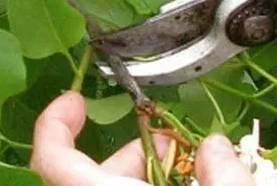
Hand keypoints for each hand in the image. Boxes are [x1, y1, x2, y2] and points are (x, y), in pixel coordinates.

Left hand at [30, 91, 255, 185]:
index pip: (52, 160)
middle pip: (92, 173)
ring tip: (191, 166)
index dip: (54, 123)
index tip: (74, 99)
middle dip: (135, 149)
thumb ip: (223, 175)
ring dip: (147, 172)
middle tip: (175, 141)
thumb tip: (215, 147)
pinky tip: (187, 184)